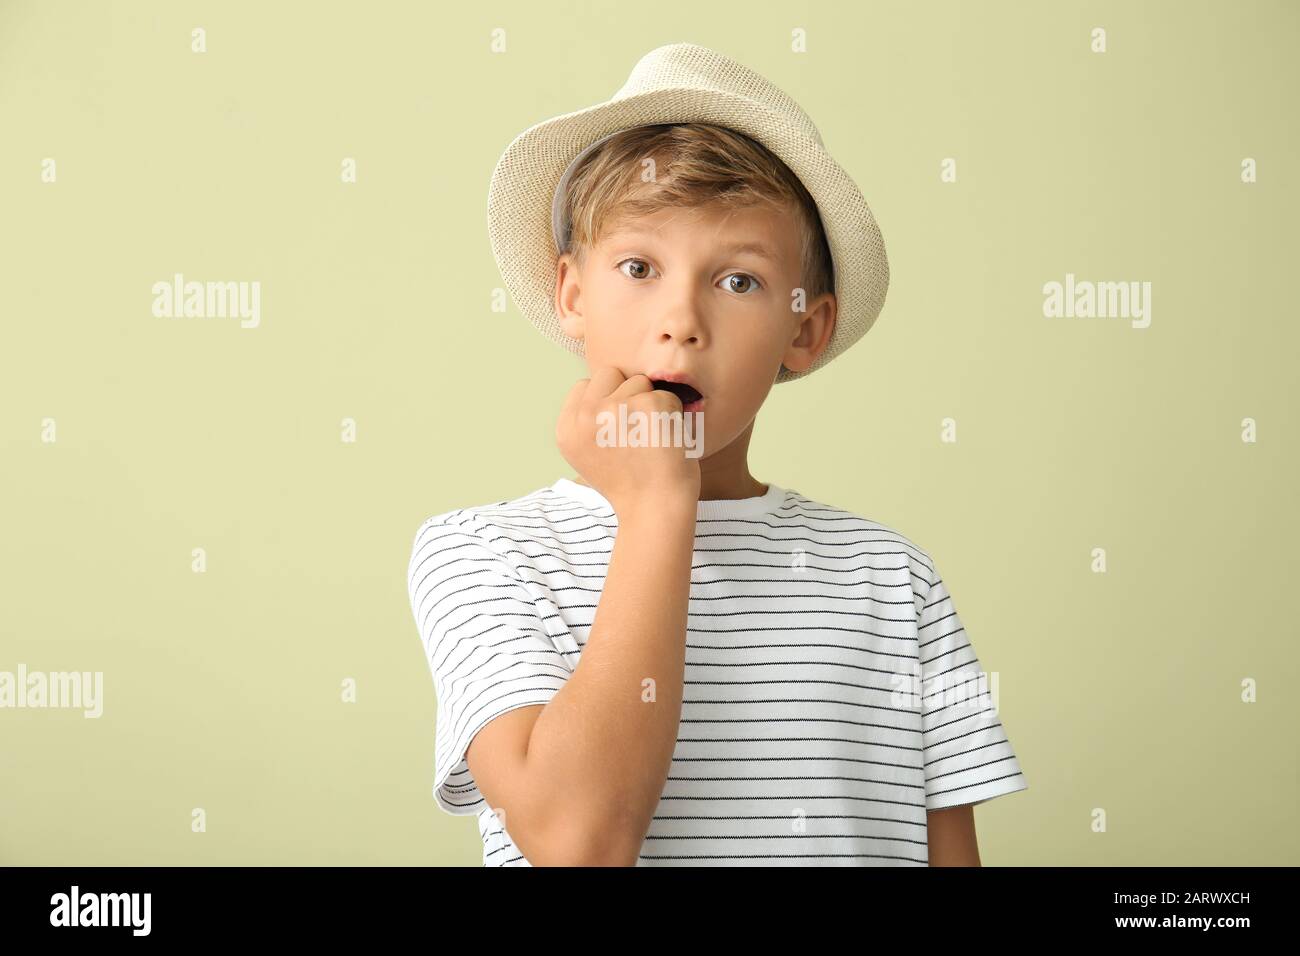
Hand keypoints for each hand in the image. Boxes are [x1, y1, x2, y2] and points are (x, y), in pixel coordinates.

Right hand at [556, 366, 700, 514]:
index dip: (607, 400)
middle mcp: (585, 416)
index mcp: (567, 429)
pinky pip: (666, 395)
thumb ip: (587, 421)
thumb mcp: (589, 455)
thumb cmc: (631, 485)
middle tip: (636, 432)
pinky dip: (673, 416)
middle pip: (609, 373)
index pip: (585, 385)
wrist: (654, 511)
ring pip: (639, 381)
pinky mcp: (648, 406)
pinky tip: (666, 441)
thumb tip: (606, 385)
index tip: (619, 430)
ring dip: (651, 404)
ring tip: (651, 439)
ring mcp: (616, 408)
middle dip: (626, 393)